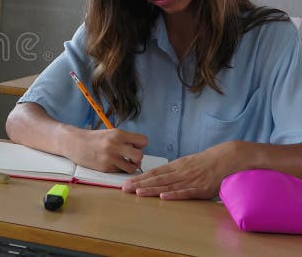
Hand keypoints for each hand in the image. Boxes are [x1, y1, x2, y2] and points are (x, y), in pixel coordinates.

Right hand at [67, 128, 147, 173]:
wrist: (74, 143)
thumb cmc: (93, 138)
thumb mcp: (110, 133)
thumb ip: (124, 140)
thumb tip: (138, 149)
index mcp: (118, 134)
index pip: (143, 140)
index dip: (140, 145)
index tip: (134, 146)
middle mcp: (115, 145)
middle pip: (140, 155)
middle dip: (137, 158)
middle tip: (130, 157)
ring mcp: (110, 157)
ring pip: (132, 167)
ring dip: (130, 166)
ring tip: (123, 163)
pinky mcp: (105, 167)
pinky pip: (120, 171)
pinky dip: (118, 169)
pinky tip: (111, 164)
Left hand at [122, 141, 238, 199]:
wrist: (229, 157)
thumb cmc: (209, 161)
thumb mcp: (189, 162)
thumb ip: (176, 170)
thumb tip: (162, 176)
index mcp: (177, 166)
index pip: (154, 172)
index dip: (140, 177)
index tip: (127, 181)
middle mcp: (181, 172)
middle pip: (157, 178)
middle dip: (139, 183)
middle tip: (124, 188)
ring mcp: (191, 180)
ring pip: (168, 186)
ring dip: (152, 190)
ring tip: (137, 192)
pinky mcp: (202, 189)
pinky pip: (186, 193)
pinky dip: (174, 195)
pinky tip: (163, 197)